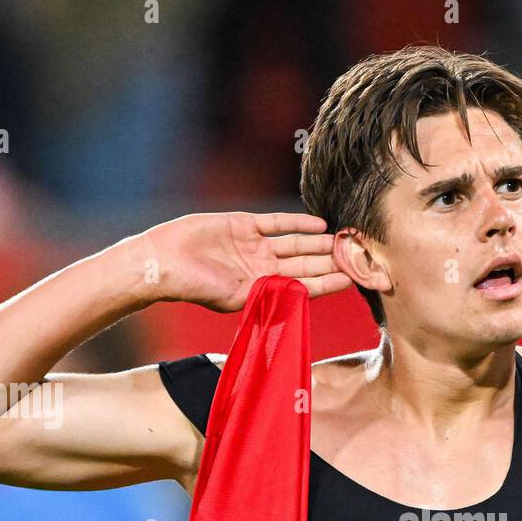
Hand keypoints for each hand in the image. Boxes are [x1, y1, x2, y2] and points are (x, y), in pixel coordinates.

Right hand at [138, 211, 351, 311]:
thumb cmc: (196, 287)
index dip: (329, 283)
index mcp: (263, 291)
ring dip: (319, 243)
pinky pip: (276, 224)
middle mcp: (262, 269)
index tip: (353, 279)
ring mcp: (254, 247)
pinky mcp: (243, 225)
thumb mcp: (236, 297)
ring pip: (295, 245)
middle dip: (331, 261)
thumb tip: (301, 295)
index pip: (304, 288)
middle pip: (305, 265)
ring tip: (343, 239)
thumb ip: (267, 294)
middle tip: (357, 255)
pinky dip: (297, 223)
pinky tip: (318, 224)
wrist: (164, 262)